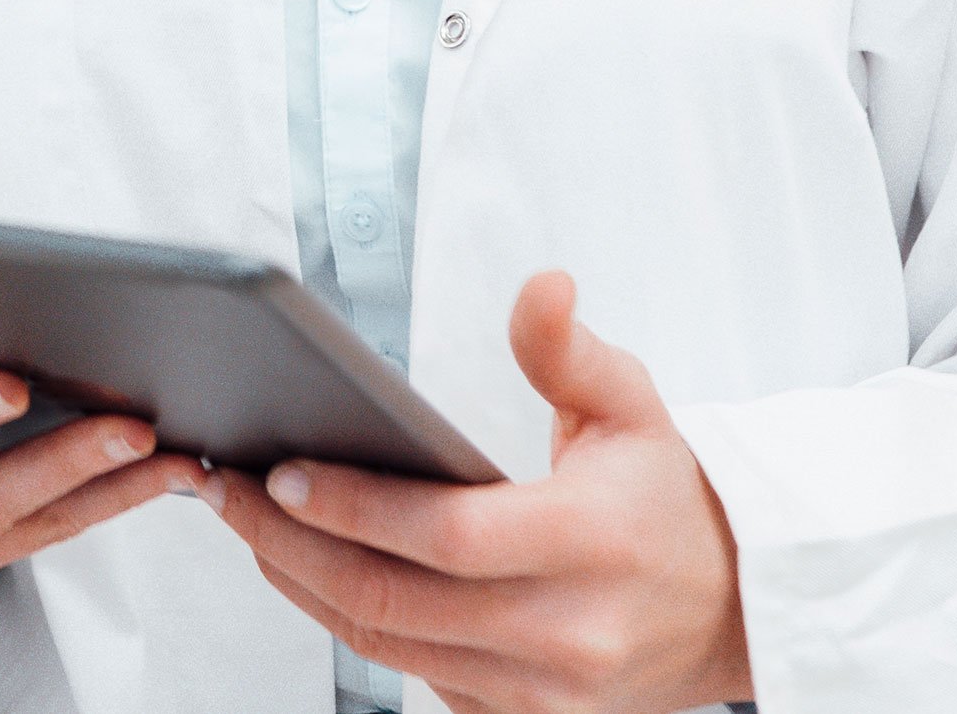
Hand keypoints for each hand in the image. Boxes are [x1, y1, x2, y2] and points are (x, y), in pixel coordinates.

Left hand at [204, 270, 754, 713]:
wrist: (730, 609)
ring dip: (303, 585)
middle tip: (226, 490)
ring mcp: (545, 692)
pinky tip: (308, 570)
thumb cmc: (668, 498)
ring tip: (247, 523)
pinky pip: (415, 676)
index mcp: (592, 546)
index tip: (280, 472)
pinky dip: (352, 624)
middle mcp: (568, 634)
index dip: (354, 508)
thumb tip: (543, 284)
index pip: (446, 536)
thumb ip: (569, 349)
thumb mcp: (632, 407)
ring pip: (389, 647)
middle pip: (394, 601)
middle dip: (290, 545)